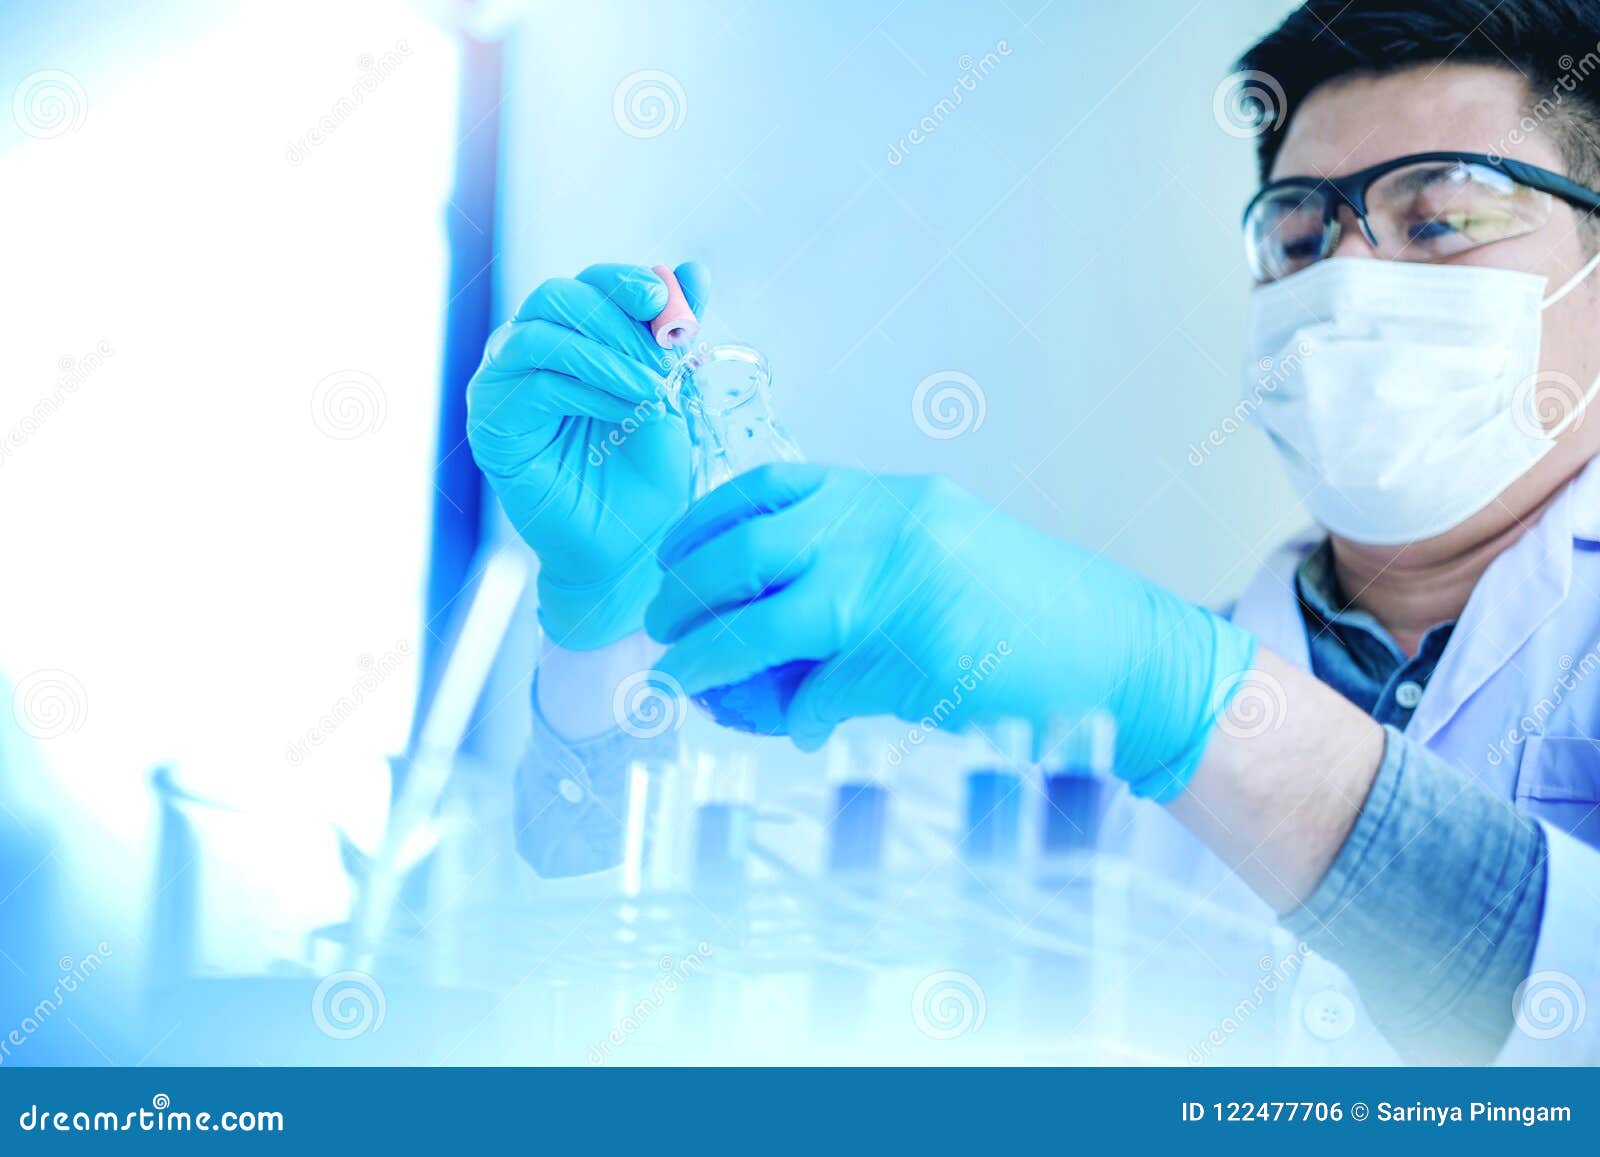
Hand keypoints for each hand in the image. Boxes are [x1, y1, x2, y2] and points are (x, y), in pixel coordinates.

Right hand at [467, 262, 708, 648]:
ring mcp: (502, 386)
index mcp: (569, 336)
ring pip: (539, 336)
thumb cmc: (646, 470)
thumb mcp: (670, 390)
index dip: (624, 282)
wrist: (631, 546)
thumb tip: (696, 270)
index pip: (587, 284)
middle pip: (555, 296)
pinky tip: (625, 409)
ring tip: (650, 386)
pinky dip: (584, 389)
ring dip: (604, 354)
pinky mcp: (493, 426)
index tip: (665, 299)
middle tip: (661, 350)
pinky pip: (530, 386)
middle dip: (614, 316)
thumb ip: (674, 334)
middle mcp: (527, 352)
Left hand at [645, 463, 1256, 799]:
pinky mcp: (912, 661)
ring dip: (709, 662)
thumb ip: (858, 565)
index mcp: (889, 497)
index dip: (700, 524)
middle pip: (743, 552)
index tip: (668, 557)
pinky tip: (804, 729)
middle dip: (685, 596)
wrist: (1120, 647)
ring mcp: (897, 591)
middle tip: (661, 632)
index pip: (764, 488)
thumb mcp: (937, 553)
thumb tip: (766, 623)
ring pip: (762, 624)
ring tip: (686, 687)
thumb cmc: (1028, 607)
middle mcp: (885, 529)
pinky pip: (820, 696)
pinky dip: (797, 719)